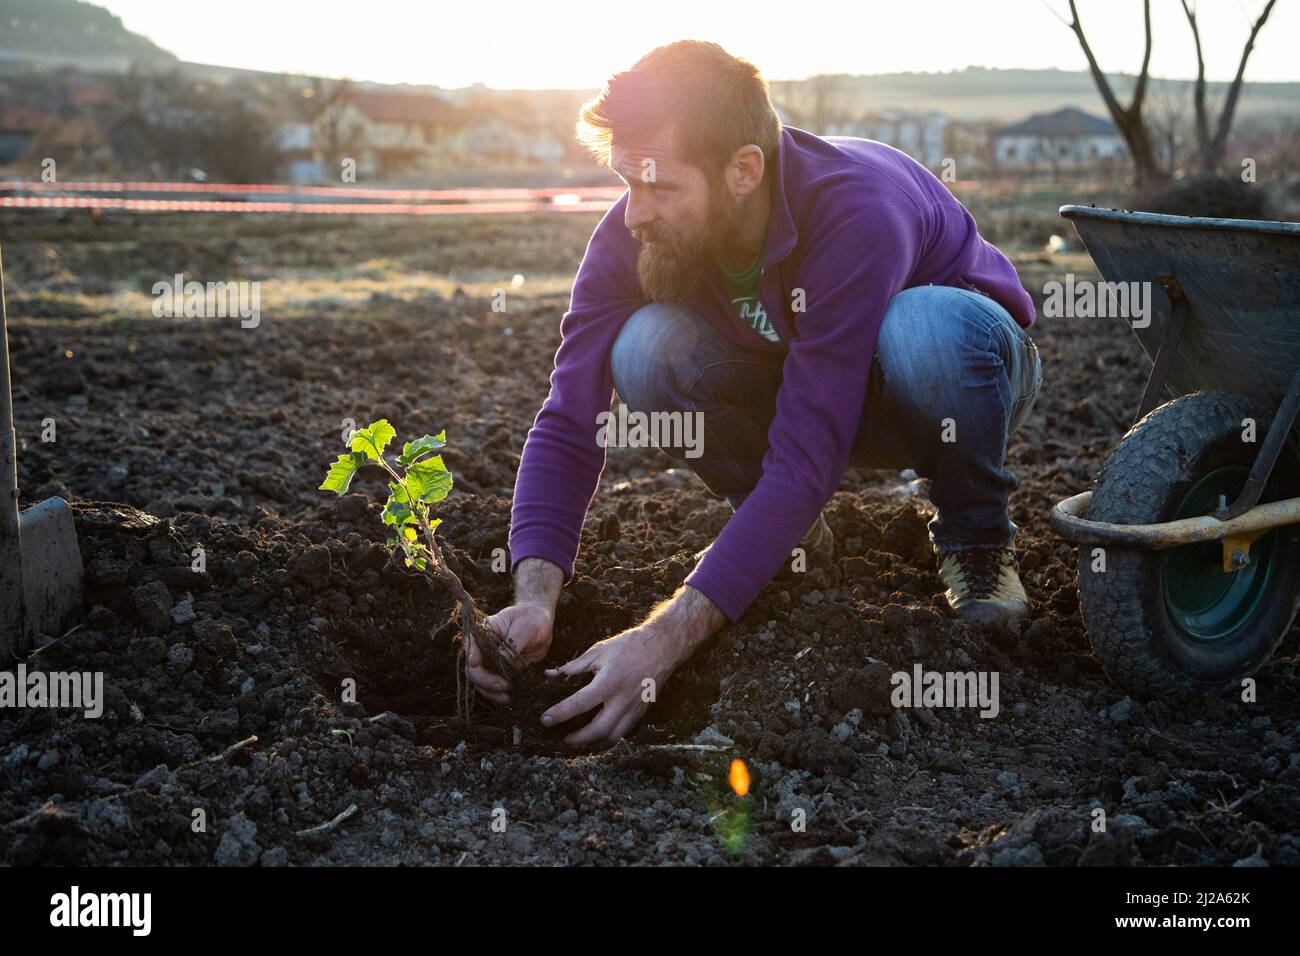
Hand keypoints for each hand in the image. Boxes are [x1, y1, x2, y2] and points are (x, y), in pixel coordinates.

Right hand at [468, 602, 552, 704]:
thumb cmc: (532, 618)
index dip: (474, 664)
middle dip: (486, 682)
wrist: (541, 620)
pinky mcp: (502, 671)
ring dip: (492, 692)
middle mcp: (483, 649)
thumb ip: (513, 643)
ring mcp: (491, 661)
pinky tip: (510, 697)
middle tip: (503, 686)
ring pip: (482, 682)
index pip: (471, 650)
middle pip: (474, 671)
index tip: (483, 670)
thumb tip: (502, 659)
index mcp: (483, 632)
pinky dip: (499, 694)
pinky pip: (495, 686)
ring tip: (507, 697)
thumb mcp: (526, 627)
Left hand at [541, 611, 703, 746]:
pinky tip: (599, 733)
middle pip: (598, 730)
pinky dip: (609, 736)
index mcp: (609, 681)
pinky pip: (624, 731)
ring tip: (579, 739)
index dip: (560, 714)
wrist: (663, 647)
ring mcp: (634, 708)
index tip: (546, 720)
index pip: (580, 704)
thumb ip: (576, 665)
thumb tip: (553, 674)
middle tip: (562, 738)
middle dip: (577, 739)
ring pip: (613, 736)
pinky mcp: (642, 711)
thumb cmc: (630, 646)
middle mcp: (622, 699)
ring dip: (594, 742)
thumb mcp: (600, 650)